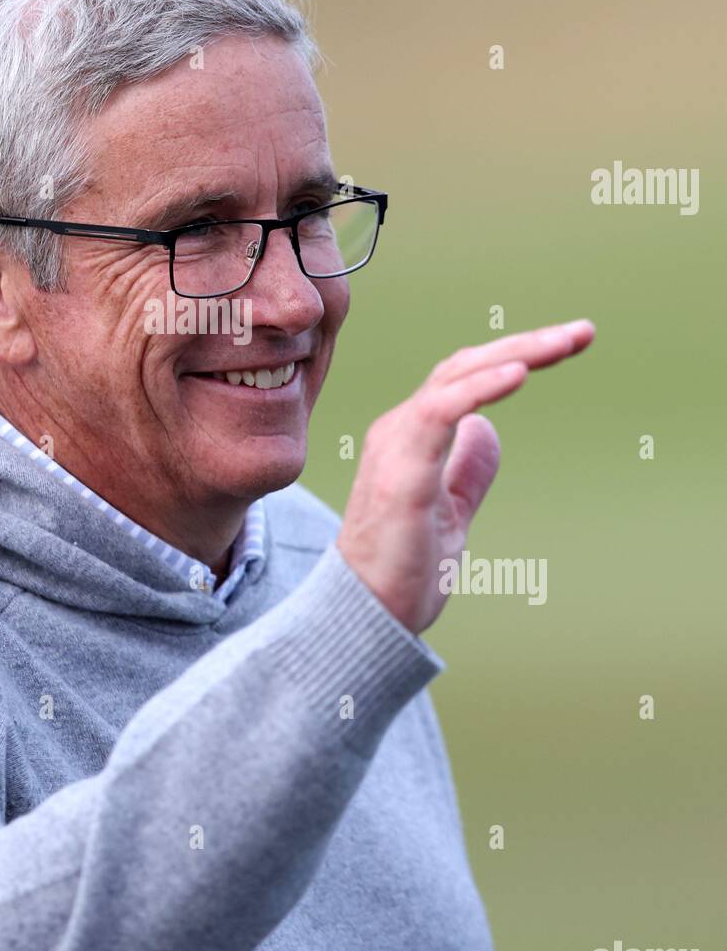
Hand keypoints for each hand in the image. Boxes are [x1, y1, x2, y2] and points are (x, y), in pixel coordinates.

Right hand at [336, 319, 595, 634]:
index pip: (464, 378)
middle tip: (582, 333)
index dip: (514, 355)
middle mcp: (400, 430)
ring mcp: (396, 446)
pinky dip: (480, 388)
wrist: (367, 618)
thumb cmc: (403, 570)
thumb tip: (489, 428)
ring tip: (564, 343)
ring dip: (514, 354)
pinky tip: (519, 373)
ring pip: (455, 378)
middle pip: (464, 367)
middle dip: (526, 344)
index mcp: (412, 437)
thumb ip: (468, 470)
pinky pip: (439, 412)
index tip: (569, 344)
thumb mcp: (453, 513)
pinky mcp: (401, 471)